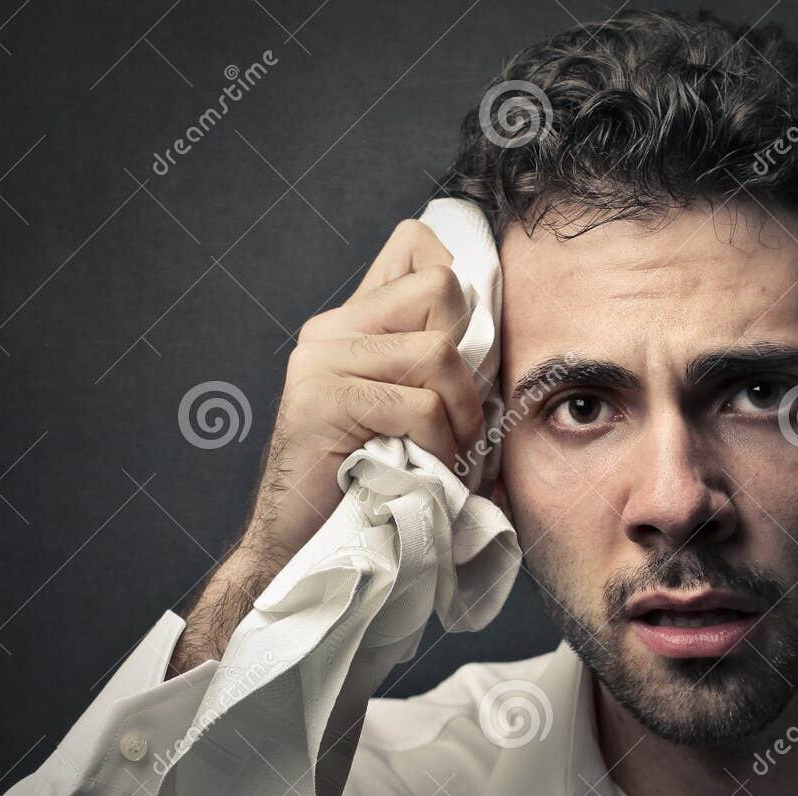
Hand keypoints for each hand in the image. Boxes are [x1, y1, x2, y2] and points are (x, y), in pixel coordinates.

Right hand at [169, 219, 485, 674]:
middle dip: (471, 356)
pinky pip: (419, 404)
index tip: (469, 348)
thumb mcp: (403, 413)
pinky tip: (431, 468)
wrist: (301, 549)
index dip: (458, 284)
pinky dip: (440, 442)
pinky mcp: (326, 402)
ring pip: (438, 351)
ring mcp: (323, 362)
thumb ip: (428, 366)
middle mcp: (331, 331)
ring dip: (463, 411)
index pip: (416, 245)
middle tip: (463, 415)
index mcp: (350, 323)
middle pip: (441, 288)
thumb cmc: (365, 485)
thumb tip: (497, 329)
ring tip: (452, 450)